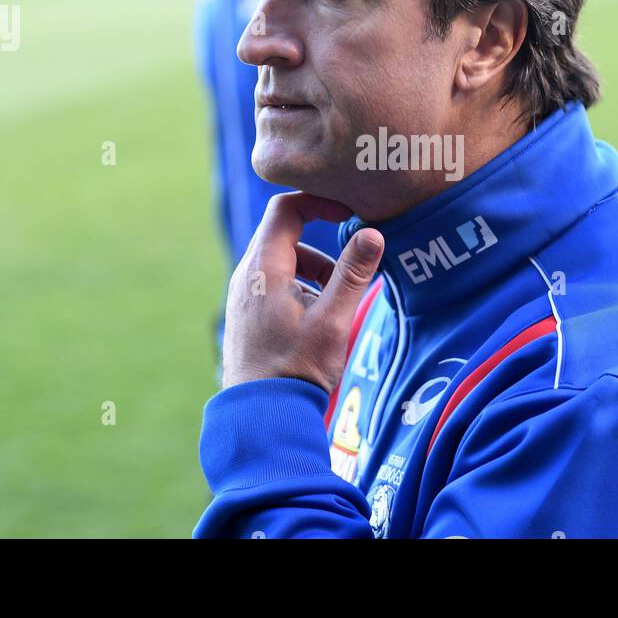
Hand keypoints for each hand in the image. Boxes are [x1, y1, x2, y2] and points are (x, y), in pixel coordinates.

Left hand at [221, 192, 384, 391]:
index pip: (286, 208)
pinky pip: (274, 284)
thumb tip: (373, 233)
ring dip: (314, 269)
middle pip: (284, 234)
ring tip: (337, 300)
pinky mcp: (247, 315)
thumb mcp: (333, 319)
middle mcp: (247, 275)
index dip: (319, 202)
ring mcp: (243, 296)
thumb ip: (353, 274)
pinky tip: (318, 318)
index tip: (349, 213)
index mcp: (263, 267)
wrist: (261, 415)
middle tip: (352, 263)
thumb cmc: (296, 368)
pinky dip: (301, 288)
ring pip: (282, 262)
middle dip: (322, 242)